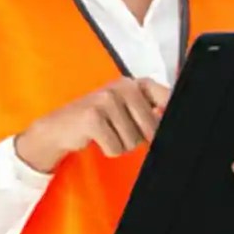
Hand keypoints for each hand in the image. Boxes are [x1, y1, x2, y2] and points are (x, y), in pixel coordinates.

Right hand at [14, 76, 170, 173]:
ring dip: (121, 144)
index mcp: (135, 84)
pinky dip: (108, 150)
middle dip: (138, 137)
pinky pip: (115, 148)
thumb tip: (173, 121)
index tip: (162, 125)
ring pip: (133, 140)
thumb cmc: (99, 119)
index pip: (166, 97)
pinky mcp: (93, 117)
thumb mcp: (127, 109)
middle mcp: (123, 86)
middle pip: (151, 127)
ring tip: (107, 132)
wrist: (60, 126)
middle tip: (120, 130)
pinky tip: (97, 138)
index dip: (167, 116)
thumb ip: (151, 111)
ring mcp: (107, 99)